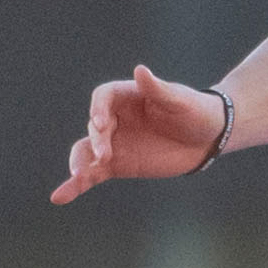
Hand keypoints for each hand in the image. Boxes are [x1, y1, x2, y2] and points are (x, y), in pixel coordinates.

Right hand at [49, 65, 225, 204]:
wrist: (208, 138)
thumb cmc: (195, 111)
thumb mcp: (180, 100)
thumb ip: (157, 89)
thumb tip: (139, 70)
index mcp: (127, 96)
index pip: (103, 97)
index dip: (98, 109)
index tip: (101, 123)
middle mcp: (115, 119)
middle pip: (95, 126)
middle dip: (97, 141)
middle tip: (105, 154)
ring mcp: (114, 143)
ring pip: (86, 151)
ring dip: (79, 163)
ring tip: (78, 176)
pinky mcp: (117, 165)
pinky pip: (92, 174)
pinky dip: (75, 185)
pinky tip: (59, 197)